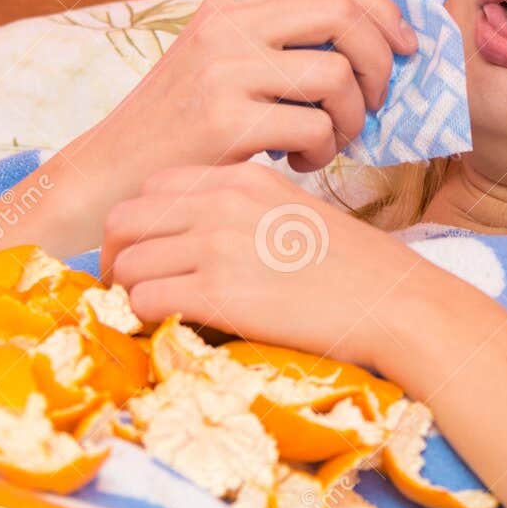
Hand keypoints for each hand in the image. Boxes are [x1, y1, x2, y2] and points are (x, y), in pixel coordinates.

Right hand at [75, 0, 418, 199]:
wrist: (115, 170)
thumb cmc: (187, 121)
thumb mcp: (226, 59)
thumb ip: (285, 38)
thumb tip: (381, 37)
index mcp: (233, 0)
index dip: (382, 6)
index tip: (406, 44)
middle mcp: (227, 23)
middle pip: (343, 12)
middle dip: (381, 58)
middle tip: (380, 99)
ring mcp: (224, 69)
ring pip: (337, 74)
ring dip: (355, 116)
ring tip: (334, 138)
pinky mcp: (225, 121)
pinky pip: (315, 126)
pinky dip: (325, 149)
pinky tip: (303, 161)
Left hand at [99, 162, 448, 367]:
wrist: (392, 301)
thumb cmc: (354, 266)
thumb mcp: (294, 212)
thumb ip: (244, 211)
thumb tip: (201, 238)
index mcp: (240, 178)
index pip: (154, 187)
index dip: (140, 224)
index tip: (146, 253)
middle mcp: (220, 204)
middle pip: (124, 220)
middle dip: (115, 255)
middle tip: (127, 286)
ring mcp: (217, 246)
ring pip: (127, 264)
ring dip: (128, 293)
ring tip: (148, 314)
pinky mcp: (219, 293)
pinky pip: (144, 301)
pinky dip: (144, 319)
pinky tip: (167, 329)